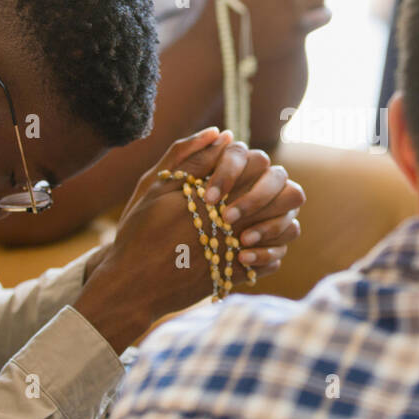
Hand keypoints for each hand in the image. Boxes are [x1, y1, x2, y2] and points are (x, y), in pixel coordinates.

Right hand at [76, 128, 304, 351]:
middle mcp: (232, 221)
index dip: (248, 165)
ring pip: (286, 228)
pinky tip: (248, 249)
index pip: (256, 164)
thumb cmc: (141, 232)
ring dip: (276, 221)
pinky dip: (267, 254)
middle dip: (270, 192)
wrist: (132, 285)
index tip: (230, 175)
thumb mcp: (158, 188)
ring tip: (254, 221)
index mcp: (214, 194)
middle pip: (280, 194)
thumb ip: (191, 158)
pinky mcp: (237, 276)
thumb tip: (221, 134)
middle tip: (249, 197)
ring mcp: (238, 251)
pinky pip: (271, 261)